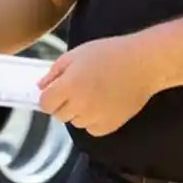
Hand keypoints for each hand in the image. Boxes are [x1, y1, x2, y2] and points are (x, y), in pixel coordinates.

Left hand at [37, 35, 153, 136]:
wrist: (142, 64)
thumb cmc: (109, 53)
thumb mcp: (76, 54)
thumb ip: (55, 72)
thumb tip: (41, 87)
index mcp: (69, 86)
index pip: (45, 103)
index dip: (48, 96)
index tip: (55, 90)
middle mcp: (80, 106)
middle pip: (59, 114)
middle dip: (63, 103)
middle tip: (77, 88)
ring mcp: (96, 118)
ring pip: (75, 122)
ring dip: (78, 111)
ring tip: (93, 93)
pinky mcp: (110, 126)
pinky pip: (92, 128)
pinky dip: (93, 120)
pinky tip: (103, 104)